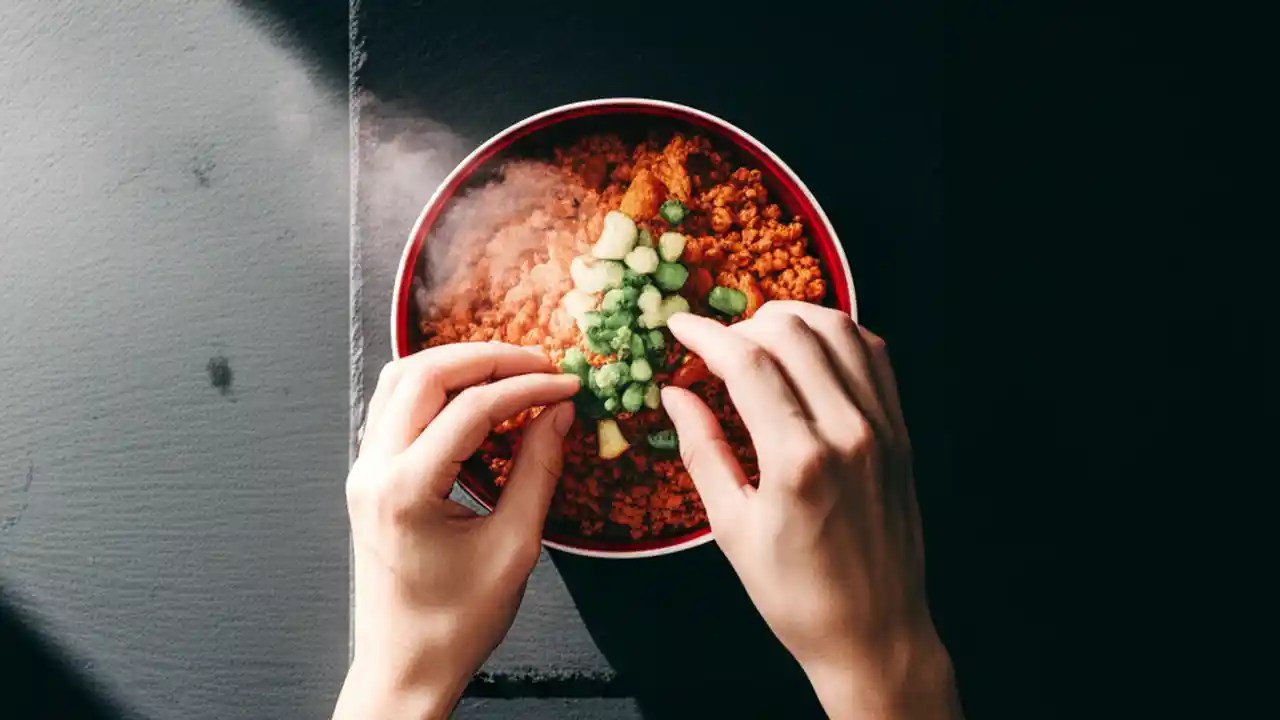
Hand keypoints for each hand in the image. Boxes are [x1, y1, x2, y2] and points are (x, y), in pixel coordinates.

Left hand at [332, 343, 578, 719]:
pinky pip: (394, 407)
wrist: (404, 667)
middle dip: (489, 359)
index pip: (472, 409)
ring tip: (511, 371)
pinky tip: (475, 397)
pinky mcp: (368, 477)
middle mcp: (373, 470)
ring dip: (456, 365)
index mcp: (406, 491)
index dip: (528, 388)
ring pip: (401, 380)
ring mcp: (363, 471)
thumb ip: (536, 472)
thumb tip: (559, 413)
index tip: (569, 384)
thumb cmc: (458, 623)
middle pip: (425, 374)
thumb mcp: (514, 548)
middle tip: (541, 364)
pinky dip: (435, 388)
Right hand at [663, 303, 960, 719]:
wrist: (875, 633)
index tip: (679, 325)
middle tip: (715, 344)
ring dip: (793, 318)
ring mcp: (882, 428)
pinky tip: (809, 348)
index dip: (706, 335)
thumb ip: (703, 451)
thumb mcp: (732, 529)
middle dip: (744, 323)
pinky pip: (874, 356)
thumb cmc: (797, 595)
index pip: (748, 363)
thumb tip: (673, 394)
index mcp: (797, 461)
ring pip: (840, 331)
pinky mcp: (901, 433)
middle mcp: (847, 432)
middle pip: (794, 333)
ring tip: (757, 335)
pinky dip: (838, 335)